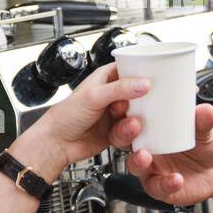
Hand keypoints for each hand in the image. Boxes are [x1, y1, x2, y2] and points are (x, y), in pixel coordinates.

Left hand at [15, 64, 147, 179]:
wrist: (57, 144)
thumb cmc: (65, 115)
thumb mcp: (94, 96)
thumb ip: (120, 89)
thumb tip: (143, 84)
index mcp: (106, 78)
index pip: (131, 68)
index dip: (144, 73)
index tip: (155, 80)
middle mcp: (112, 94)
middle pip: (139, 94)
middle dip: (141, 103)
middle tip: (138, 107)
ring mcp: (115, 114)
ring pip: (137, 115)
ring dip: (134, 121)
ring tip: (129, 124)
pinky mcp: (116, 131)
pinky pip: (131, 132)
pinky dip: (128, 135)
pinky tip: (121, 134)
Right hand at [126, 104, 212, 205]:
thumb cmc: (205, 144)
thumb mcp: (206, 129)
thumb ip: (204, 121)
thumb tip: (204, 110)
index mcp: (150, 127)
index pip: (129, 115)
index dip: (121, 108)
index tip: (124, 101)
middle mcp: (146, 147)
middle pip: (122, 140)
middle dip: (122, 133)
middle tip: (133, 127)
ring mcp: (150, 168)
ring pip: (134, 165)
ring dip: (137, 161)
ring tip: (145, 157)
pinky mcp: (159, 187)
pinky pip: (155, 187)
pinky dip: (164, 183)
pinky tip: (176, 179)